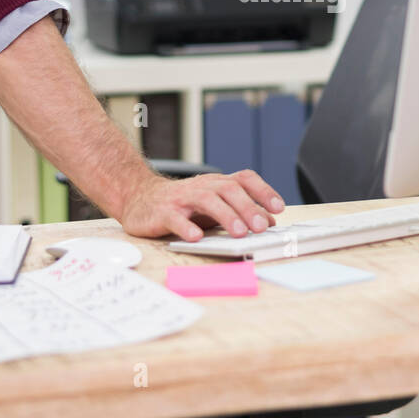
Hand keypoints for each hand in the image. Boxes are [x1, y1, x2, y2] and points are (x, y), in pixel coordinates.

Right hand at [119, 170, 284, 241]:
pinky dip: (187, 227)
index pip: (244, 179)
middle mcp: (202, 187)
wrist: (140, 198)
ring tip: (239, 233)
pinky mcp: (163, 212)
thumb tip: (269, 221)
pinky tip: (197, 237)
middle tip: (261, 227)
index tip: (278, 208)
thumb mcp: (215, 207)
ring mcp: (182, 198)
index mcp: (217, 184)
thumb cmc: (184, 204)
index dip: (263, 191)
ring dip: (226, 215)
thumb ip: (241, 211)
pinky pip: (176, 218)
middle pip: (229, 189)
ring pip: (206, 200)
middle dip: (248, 207)